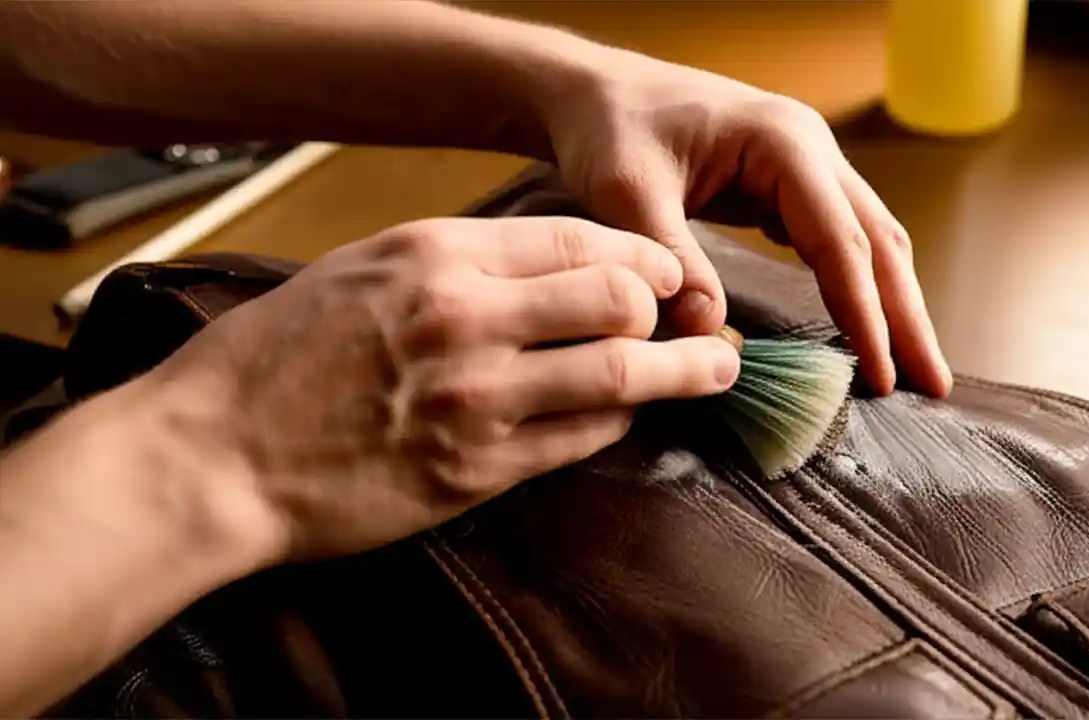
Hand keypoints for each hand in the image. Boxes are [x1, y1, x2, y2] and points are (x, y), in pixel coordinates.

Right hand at [149, 217, 739, 561]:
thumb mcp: (360, 270)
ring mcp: (477, 399)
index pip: (582, 238)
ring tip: (714, 370)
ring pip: (621, 373)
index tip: (665, 272)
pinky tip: (627, 417)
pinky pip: (581, 440)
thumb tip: (545, 265)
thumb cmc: (273, 358)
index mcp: (437, 255)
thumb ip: (454, 262)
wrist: (211, 455)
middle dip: (672, 310)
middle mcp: (467, 317)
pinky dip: (616, 423)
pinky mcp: (476, 470)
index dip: (644, 255)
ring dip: (682, 372)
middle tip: (694, 322)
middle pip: (619, 298)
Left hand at [545, 50, 951, 397]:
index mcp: (784, 144)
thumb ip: (673, 262)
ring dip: (894, 303)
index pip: (841, 242)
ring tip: (915, 368)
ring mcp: (805, 165)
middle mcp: (811, 149)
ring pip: (868, 240)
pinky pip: (838, 240)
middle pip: (878, 240)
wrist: (595, 91)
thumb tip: (712, 338)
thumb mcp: (627, 194)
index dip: (864, 313)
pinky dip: (859, 285)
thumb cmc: (610, 129)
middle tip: (935, 384)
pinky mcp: (787, 185)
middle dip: (907, 315)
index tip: (880, 376)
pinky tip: (866, 327)